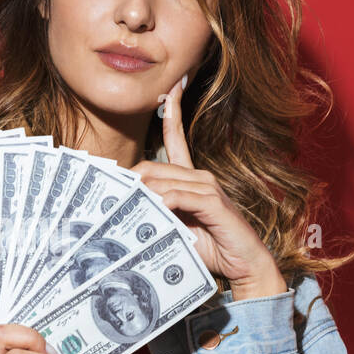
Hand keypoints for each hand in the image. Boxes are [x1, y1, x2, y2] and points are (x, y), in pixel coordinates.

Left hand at [131, 76, 288, 298]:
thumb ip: (156, 217)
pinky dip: (163, 204)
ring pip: (161, 182)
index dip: (173, 109)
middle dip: (128, 184)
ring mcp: (207, 187)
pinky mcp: (214, 202)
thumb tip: (125, 212)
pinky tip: (156, 212)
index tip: (171, 86)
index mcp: (190, 179)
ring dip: (141, 199)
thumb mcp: (175, 231)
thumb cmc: (209, 250)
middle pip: (151, 168)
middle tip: (109, 204)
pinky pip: (179, 196)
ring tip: (124, 215)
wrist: (244, 266)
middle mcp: (199, 177)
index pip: (176, 136)